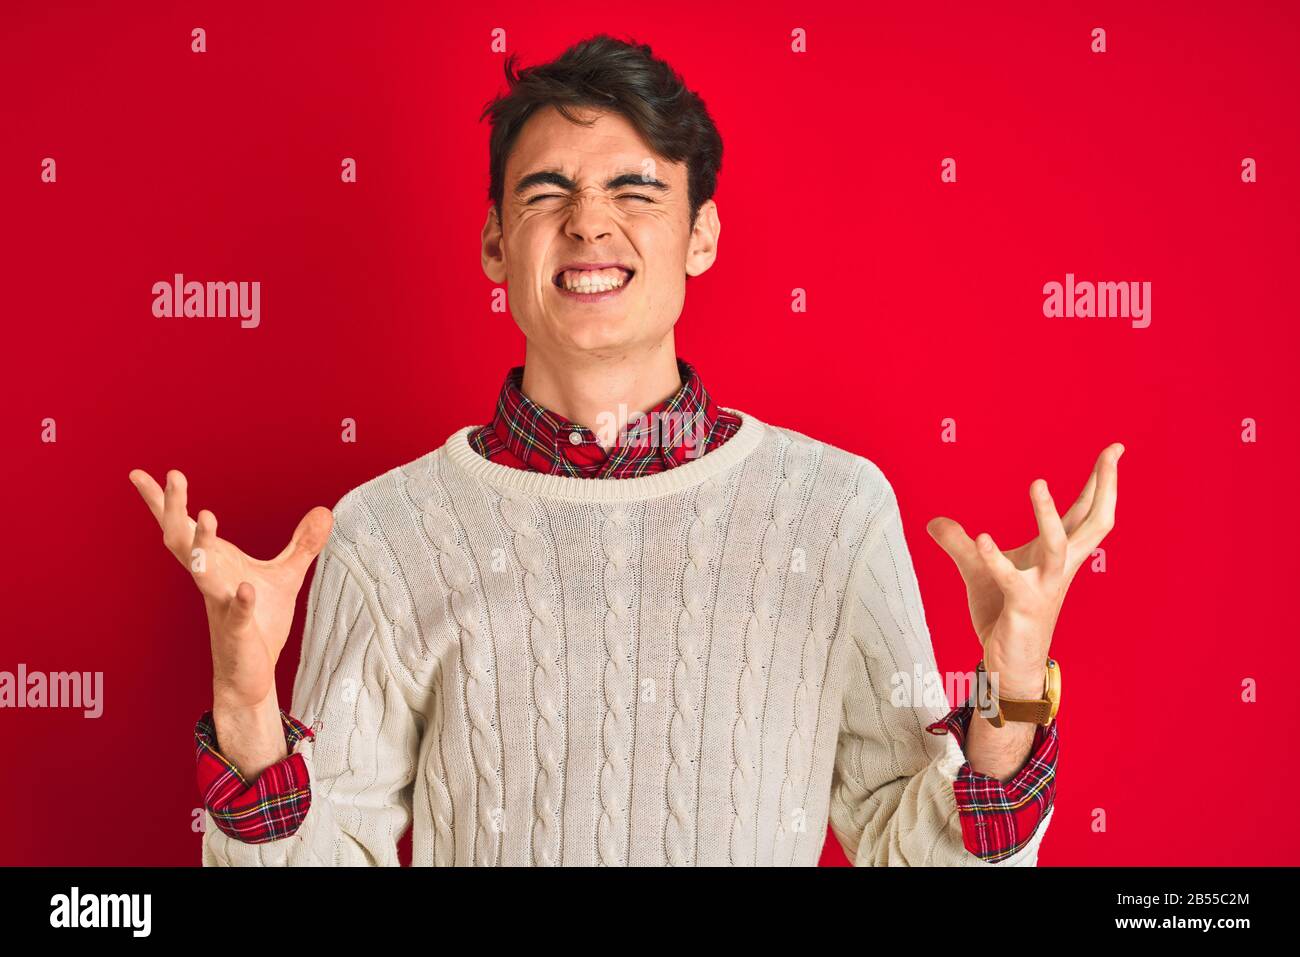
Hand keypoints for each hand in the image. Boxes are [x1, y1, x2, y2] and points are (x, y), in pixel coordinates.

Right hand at [128, 468, 332, 710]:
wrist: (251, 675)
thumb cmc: (259, 624)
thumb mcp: (285, 577)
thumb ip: (302, 544)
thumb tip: (324, 510)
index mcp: (215, 565)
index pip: (182, 529)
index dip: (161, 502)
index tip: (140, 473)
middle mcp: (211, 581)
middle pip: (181, 541)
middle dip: (174, 509)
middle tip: (172, 477)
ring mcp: (222, 606)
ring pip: (203, 574)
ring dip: (203, 545)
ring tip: (206, 515)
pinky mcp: (239, 632)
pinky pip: (239, 614)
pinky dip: (242, 601)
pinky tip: (247, 589)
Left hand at [925, 443, 1123, 694]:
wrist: (1009, 661)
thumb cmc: (1004, 613)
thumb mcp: (978, 571)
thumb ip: (959, 544)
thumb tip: (934, 521)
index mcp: (1056, 555)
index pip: (1085, 511)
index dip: (1101, 481)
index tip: (1115, 448)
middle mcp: (1059, 568)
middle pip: (1094, 523)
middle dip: (1105, 486)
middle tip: (1111, 452)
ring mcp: (1044, 587)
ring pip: (1058, 546)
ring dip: (1047, 514)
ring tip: (1037, 483)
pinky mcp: (1023, 607)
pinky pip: (1011, 580)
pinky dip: (995, 560)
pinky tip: (980, 538)